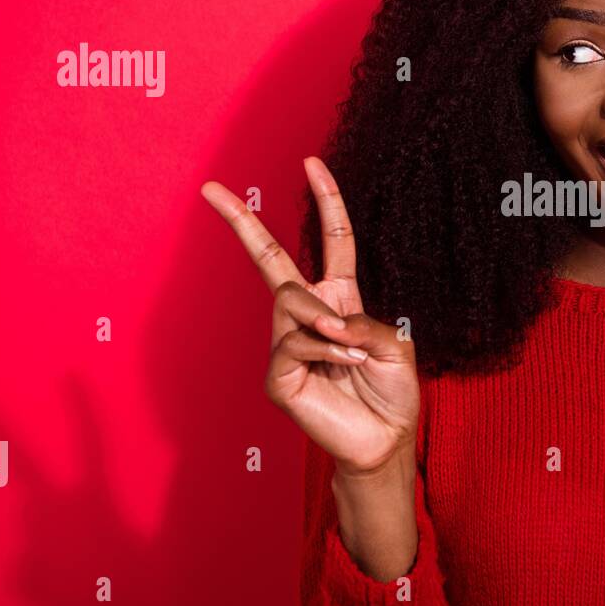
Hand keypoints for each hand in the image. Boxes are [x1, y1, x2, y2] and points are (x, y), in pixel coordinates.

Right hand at [200, 157, 419, 476]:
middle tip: (209, 188)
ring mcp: (287, 344)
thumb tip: (325, 319)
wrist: (385, 442)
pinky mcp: (277, 374)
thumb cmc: (392, 393)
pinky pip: (293, 341)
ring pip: (289, 301)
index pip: (332, 241)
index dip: (325, 202)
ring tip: (352, 352)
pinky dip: (324, 349)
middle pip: (270, 257)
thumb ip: (362, 321)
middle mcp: (308, 315)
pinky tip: (342, 366)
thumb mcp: (395, 345)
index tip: (312, 164)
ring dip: (327, 322)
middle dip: (240, 221)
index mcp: (340, 300)